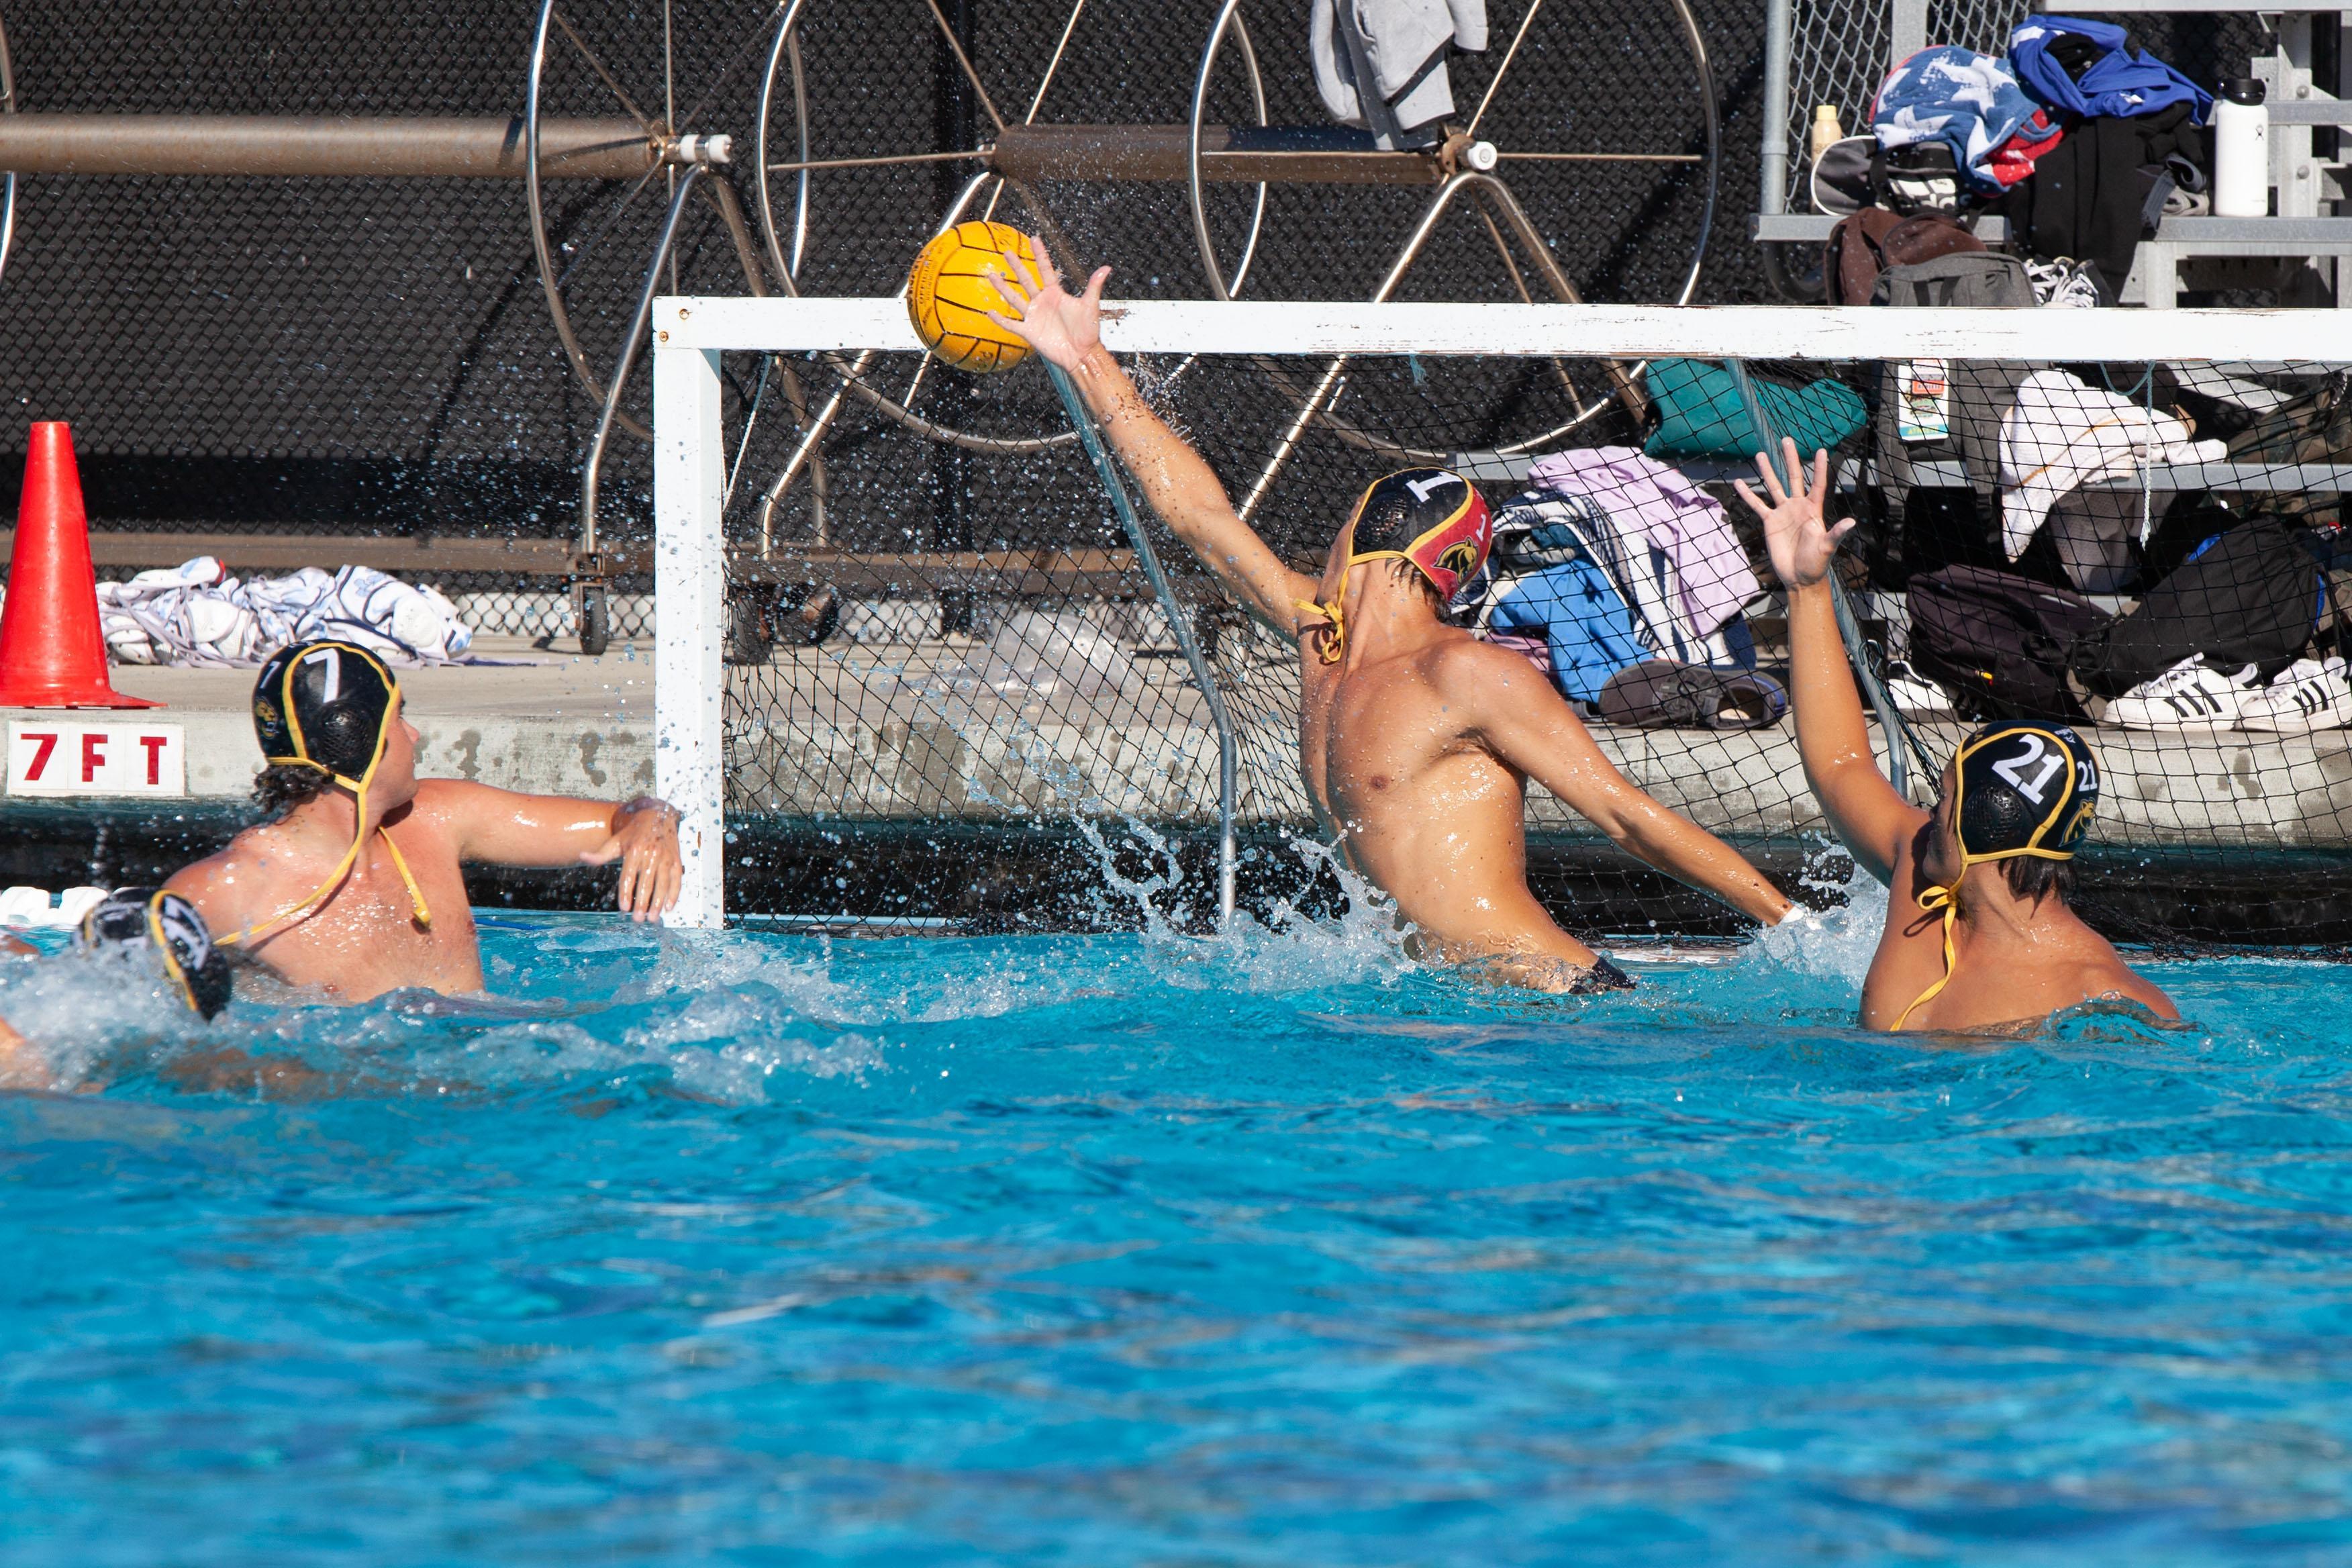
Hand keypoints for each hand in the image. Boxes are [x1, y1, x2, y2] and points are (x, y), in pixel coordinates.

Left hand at [579, 796, 681, 921]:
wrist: (658, 815)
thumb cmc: (633, 832)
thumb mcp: (616, 841)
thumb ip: (600, 854)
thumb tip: (582, 856)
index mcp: (634, 850)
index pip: (629, 876)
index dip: (626, 893)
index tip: (624, 909)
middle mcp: (651, 854)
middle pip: (646, 883)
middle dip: (642, 903)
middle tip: (638, 920)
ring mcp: (665, 858)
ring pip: (663, 884)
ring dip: (658, 903)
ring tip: (652, 918)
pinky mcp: (676, 860)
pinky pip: (676, 880)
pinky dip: (674, 895)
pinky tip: (668, 908)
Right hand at [984, 239, 1110, 373]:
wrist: (1081, 354)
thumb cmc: (1088, 331)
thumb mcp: (1090, 306)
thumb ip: (1094, 287)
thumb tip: (1106, 268)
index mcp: (1055, 293)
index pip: (1045, 269)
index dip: (1040, 254)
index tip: (1034, 238)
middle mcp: (1042, 302)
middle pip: (1026, 280)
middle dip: (1017, 266)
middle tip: (1007, 251)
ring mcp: (1034, 316)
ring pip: (1014, 298)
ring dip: (1003, 288)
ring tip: (991, 276)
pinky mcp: (1029, 331)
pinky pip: (1011, 325)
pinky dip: (1000, 320)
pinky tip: (989, 312)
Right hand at [1731, 438, 1850, 590]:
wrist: (1799, 577)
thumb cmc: (1817, 563)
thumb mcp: (1828, 547)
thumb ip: (1837, 533)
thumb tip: (1851, 522)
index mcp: (1813, 510)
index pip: (1817, 484)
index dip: (1819, 468)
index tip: (1821, 450)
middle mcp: (1798, 507)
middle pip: (1793, 477)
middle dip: (1790, 458)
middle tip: (1786, 440)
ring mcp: (1783, 513)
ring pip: (1774, 487)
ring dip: (1767, 471)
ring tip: (1760, 454)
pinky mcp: (1770, 523)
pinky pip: (1757, 506)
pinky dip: (1748, 495)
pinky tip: (1740, 483)